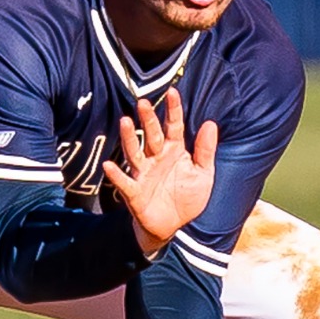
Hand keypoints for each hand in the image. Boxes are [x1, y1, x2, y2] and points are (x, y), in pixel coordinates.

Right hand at [102, 88, 218, 254]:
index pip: (174, 126)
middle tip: (143, 102)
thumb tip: (211, 123)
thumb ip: (206, 151)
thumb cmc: (186, 197)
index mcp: (174, 151)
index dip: (173, 110)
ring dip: (129, 138)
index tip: (172, 92)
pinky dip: (116, 175)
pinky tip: (108, 165)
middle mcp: (156, 158)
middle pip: (151, 135)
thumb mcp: (203, 174)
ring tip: (125, 122)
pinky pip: (124, 182)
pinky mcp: (134, 192)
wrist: (173, 226)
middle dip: (148, 119)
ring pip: (135, 152)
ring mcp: (143, 174)